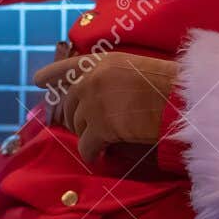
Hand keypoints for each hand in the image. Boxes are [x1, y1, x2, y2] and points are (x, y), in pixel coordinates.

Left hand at [32, 51, 177, 164]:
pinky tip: (100, 156)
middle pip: (70, 104)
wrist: (182, 101)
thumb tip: (99, 98)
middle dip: (79, 118)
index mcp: (102, 62)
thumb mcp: (136, 70)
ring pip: (77, 126)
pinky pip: (86, 147)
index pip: (68, 67)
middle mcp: (92, 80)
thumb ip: (112, 79)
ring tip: (106, 140)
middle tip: (94, 128)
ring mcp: (93, 103)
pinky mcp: (100, 127)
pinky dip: (92, 154)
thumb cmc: (169, 86)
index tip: (37, 81)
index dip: (52, 74)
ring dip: (89, 135)